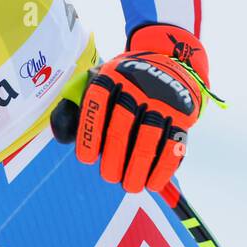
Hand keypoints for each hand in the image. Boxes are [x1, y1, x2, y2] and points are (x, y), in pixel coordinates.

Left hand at [67, 23, 214, 192]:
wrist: (169, 60)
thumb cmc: (122, 83)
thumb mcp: (97, 80)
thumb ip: (75, 105)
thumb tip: (62, 136)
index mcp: (110, 76)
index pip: (96, 104)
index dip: (90, 133)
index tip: (86, 159)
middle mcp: (137, 86)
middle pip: (123, 126)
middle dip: (114, 157)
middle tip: (109, 177)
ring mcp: (162, 99)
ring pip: (149, 138)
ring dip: (139, 167)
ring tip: (130, 185)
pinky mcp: (183, 113)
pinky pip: (174, 143)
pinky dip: (163, 167)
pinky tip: (153, 182)